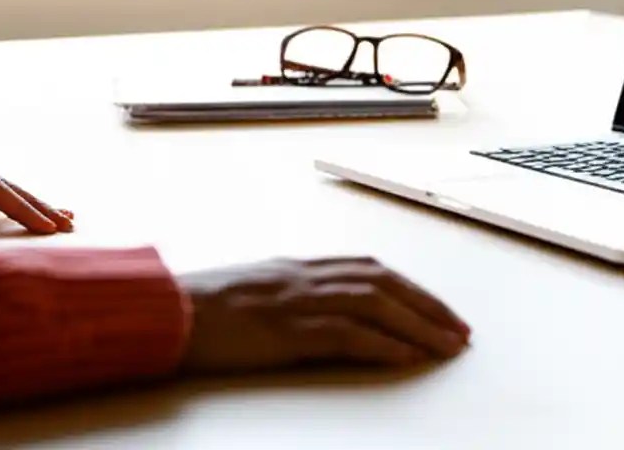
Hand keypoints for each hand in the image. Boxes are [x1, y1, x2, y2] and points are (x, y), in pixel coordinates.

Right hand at [179, 257, 470, 371]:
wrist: (163, 311)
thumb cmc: (200, 308)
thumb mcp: (255, 290)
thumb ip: (292, 293)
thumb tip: (324, 311)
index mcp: (299, 266)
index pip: (370, 268)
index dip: (410, 286)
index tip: (436, 306)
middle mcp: (306, 275)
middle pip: (384, 283)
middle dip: (428, 306)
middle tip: (459, 330)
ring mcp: (298, 299)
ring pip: (376, 306)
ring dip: (419, 326)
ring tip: (448, 346)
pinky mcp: (288, 328)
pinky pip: (349, 334)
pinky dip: (384, 345)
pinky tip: (407, 357)